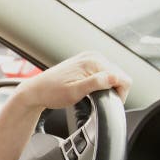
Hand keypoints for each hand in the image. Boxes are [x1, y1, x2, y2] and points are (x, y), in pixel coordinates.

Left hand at [14, 52, 131, 110]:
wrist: (36, 91)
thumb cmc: (51, 93)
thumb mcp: (75, 92)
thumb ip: (96, 84)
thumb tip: (113, 77)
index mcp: (93, 61)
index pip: (124, 78)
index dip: (120, 95)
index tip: (110, 104)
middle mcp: (93, 56)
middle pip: (120, 75)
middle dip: (114, 90)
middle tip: (99, 101)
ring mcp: (90, 57)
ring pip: (113, 74)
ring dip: (108, 87)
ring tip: (93, 96)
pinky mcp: (86, 62)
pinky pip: (104, 73)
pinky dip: (102, 83)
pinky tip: (91, 89)